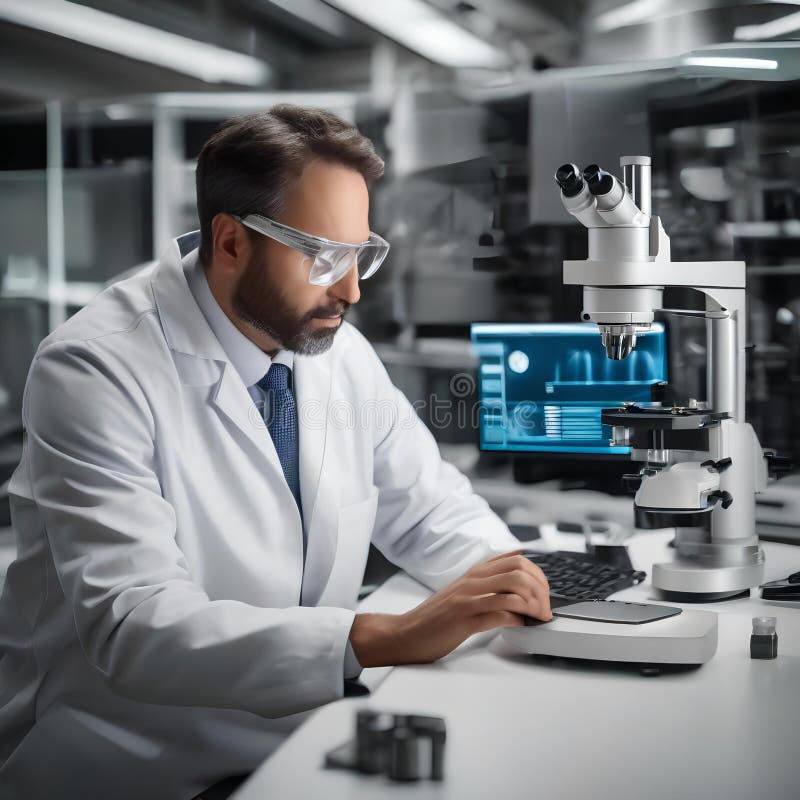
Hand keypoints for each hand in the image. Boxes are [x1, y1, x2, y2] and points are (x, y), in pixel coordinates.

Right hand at [349, 550, 550, 666]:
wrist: (406, 633)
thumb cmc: (437, 617)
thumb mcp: (465, 592)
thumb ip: (488, 584)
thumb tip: (521, 584)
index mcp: (476, 572)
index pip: (517, 558)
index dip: (539, 575)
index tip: (545, 593)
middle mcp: (473, 580)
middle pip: (520, 570)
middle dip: (541, 590)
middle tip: (545, 609)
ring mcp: (468, 598)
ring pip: (513, 589)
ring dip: (534, 605)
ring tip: (538, 618)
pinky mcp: (463, 619)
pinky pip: (498, 614)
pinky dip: (516, 620)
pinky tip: (518, 626)